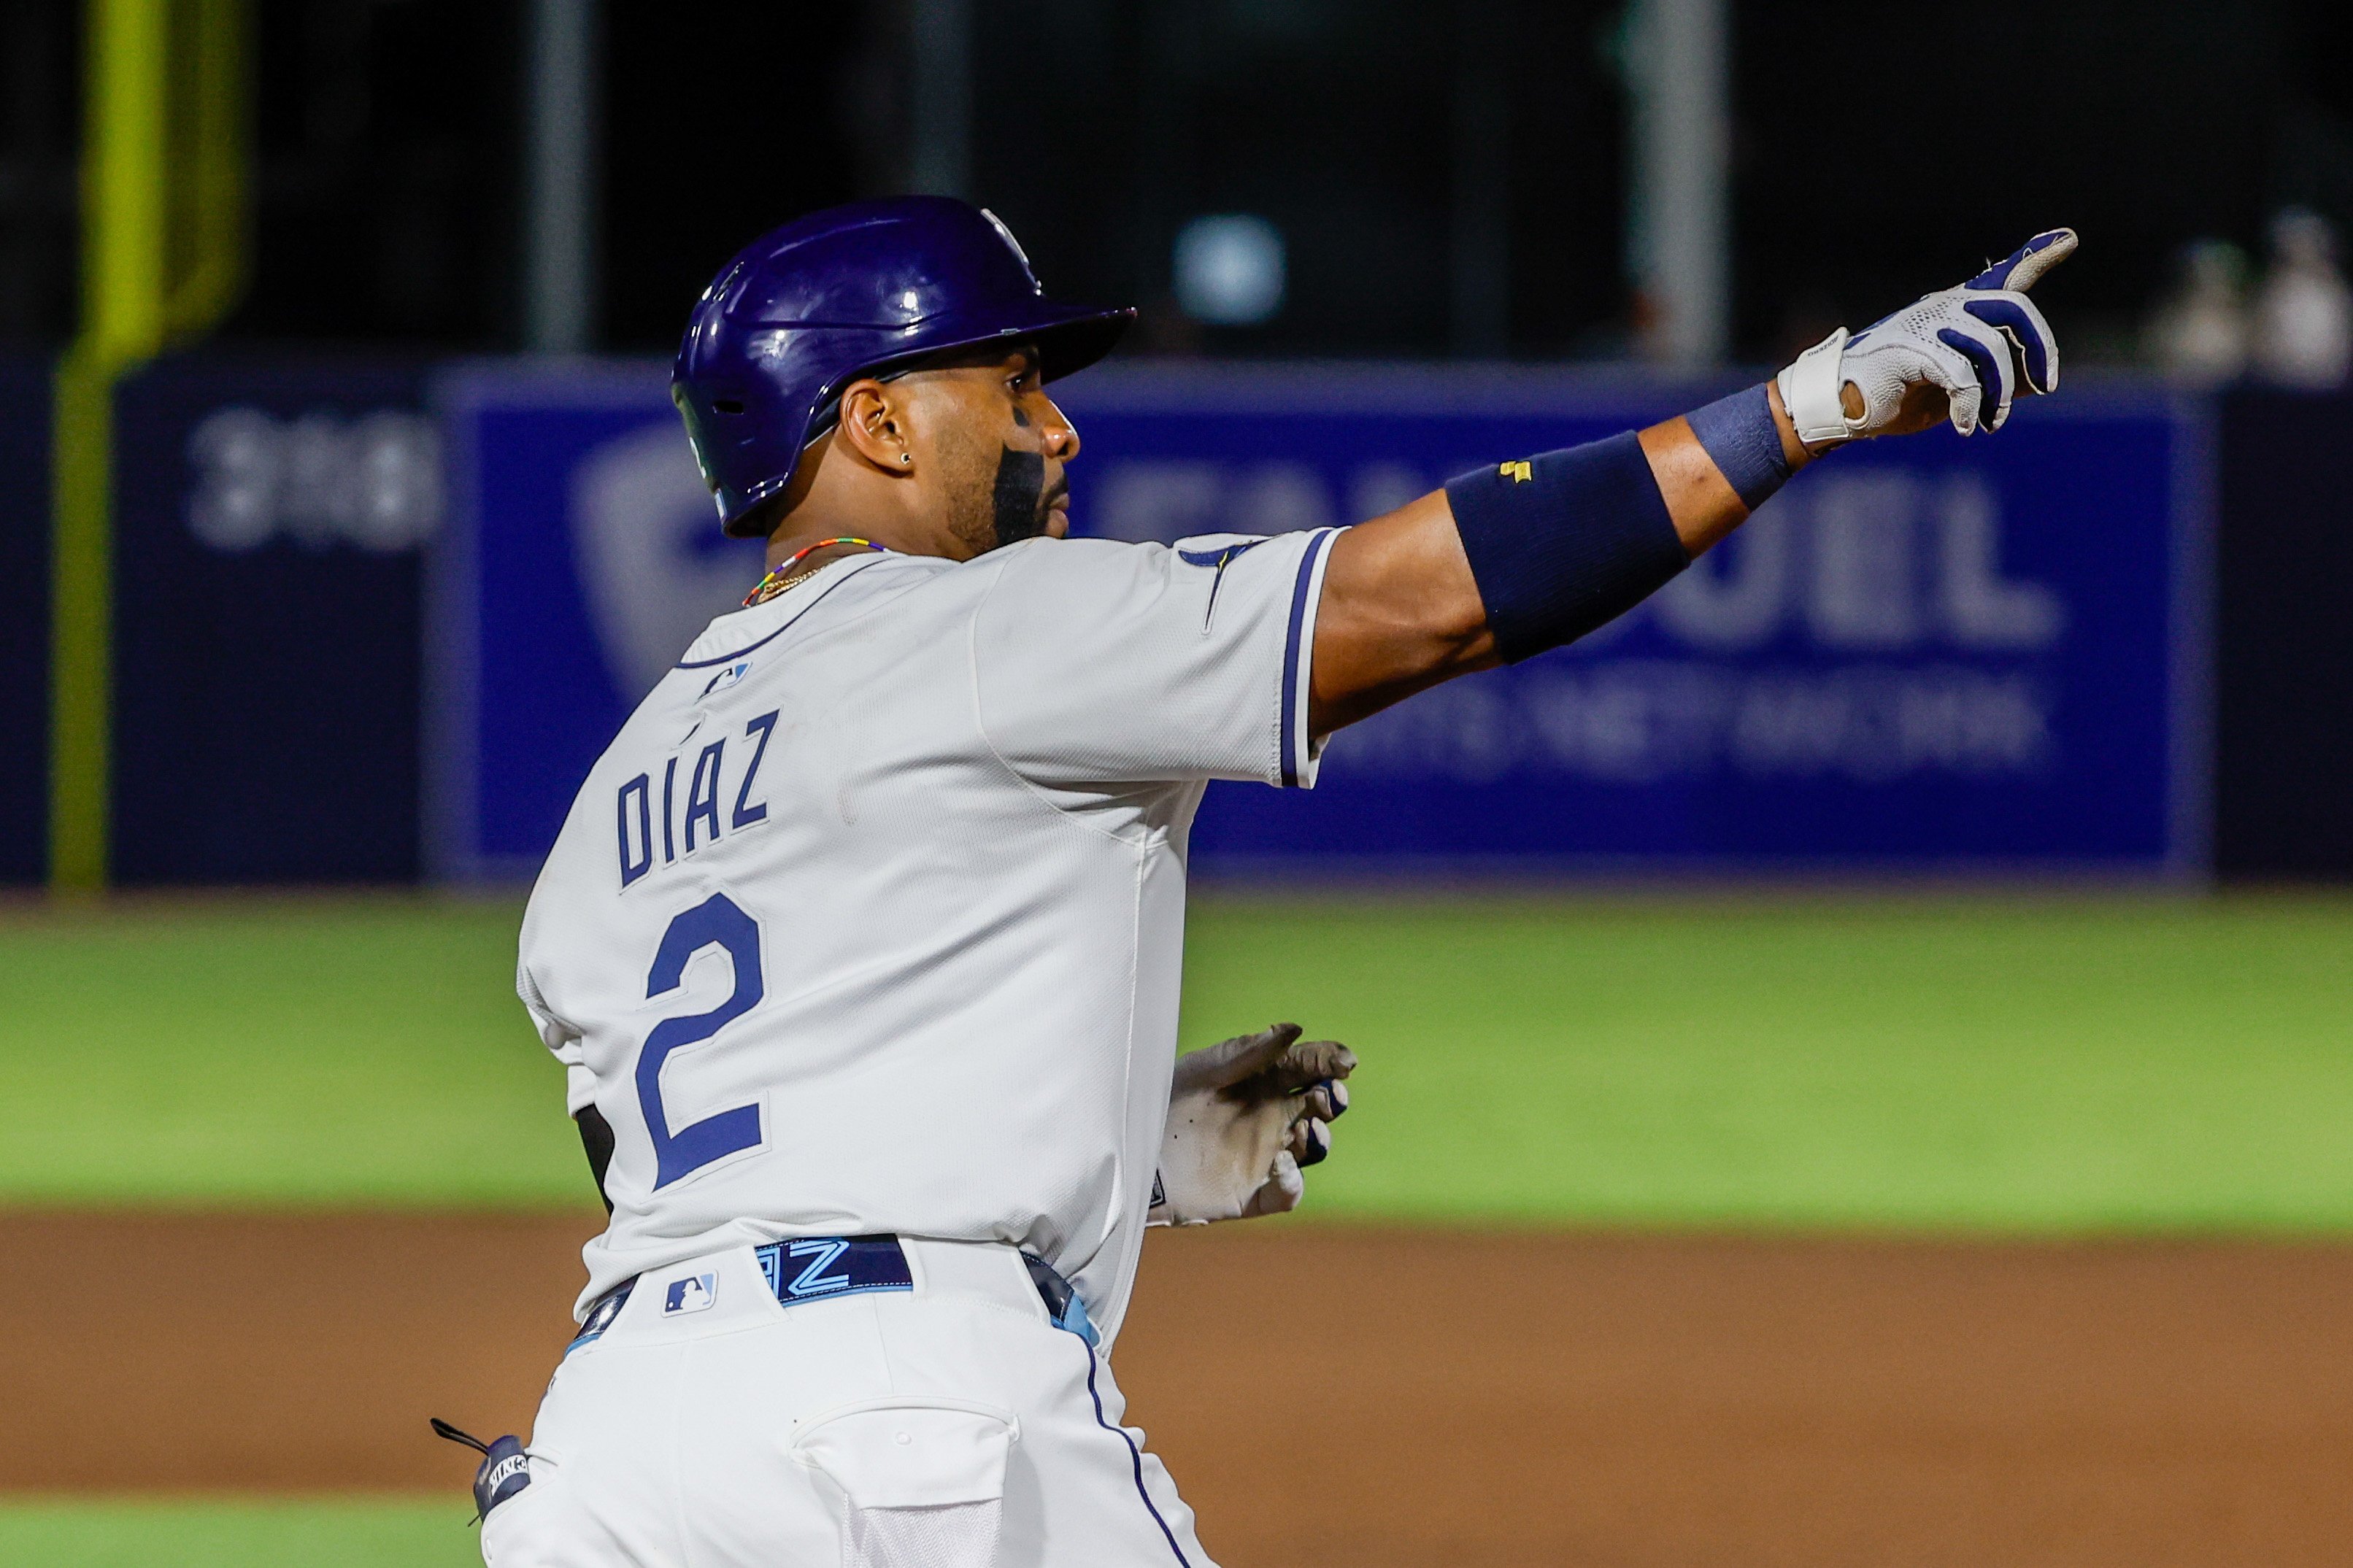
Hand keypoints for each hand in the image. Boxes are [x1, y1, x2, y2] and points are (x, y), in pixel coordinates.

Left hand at [1149, 1023, 1355, 1225]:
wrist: (1128, 1155)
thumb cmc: (1160, 1103)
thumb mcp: (1201, 1071)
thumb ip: (1247, 1053)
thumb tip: (1295, 1029)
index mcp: (1259, 1083)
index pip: (1306, 1068)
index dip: (1329, 1062)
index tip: (1345, 1061)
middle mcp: (1267, 1118)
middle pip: (1318, 1106)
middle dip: (1332, 1098)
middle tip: (1329, 1095)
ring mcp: (1263, 1156)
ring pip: (1312, 1149)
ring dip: (1320, 1138)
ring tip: (1309, 1128)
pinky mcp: (1252, 1194)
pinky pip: (1288, 1192)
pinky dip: (1294, 1181)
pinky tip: (1281, 1164)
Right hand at [1777, 228, 2075, 448]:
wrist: (1840, 408)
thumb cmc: (1895, 396)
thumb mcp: (1954, 388)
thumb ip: (1994, 379)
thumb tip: (2034, 381)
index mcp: (1956, 311)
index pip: (2004, 277)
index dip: (2036, 255)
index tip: (2068, 238)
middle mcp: (1945, 307)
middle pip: (2013, 305)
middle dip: (2040, 346)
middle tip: (2048, 386)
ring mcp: (1927, 323)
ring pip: (1991, 347)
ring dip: (1999, 394)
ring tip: (1989, 423)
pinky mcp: (1911, 348)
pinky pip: (1961, 375)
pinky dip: (1969, 406)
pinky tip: (1963, 428)